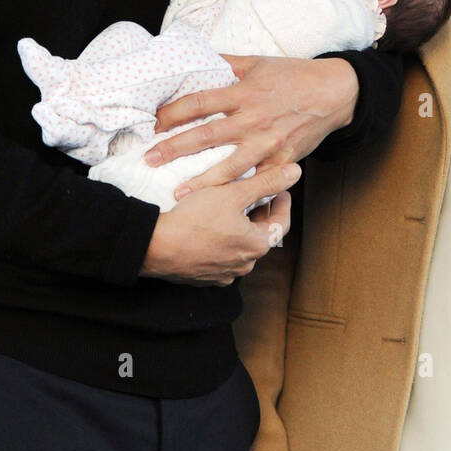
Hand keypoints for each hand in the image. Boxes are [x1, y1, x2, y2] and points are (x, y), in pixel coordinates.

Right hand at [139, 171, 297, 285]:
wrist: (155, 247)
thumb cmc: (194, 219)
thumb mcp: (232, 193)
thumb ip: (266, 182)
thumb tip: (295, 172)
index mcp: (257, 245)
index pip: (282, 222)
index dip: (282, 202)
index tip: (278, 189)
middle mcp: (244, 265)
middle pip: (260, 235)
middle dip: (258, 213)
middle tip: (252, 193)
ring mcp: (224, 274)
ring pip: (239, 247)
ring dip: (238, 228)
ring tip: (228, 208)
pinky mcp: (204, 278)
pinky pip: (220, 257)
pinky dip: (220, 242)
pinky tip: (208, 227)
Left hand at [147, 55, 359, 198]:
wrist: (333, 92)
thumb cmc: (292, 75)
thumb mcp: (257, 62)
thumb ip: (226, 63)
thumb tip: (197, 56)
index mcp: (244, 92)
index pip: (199, 103)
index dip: (172, 113)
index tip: (152, 124)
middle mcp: (253, 119)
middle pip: (207, 136)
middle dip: (175, 149)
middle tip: (150, 160)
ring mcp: (269, 143)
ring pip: (230, 166)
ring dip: (202, 181)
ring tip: (178, 193)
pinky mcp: (283, 160)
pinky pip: (258, 179)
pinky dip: (241, 192)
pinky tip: (222, 204)